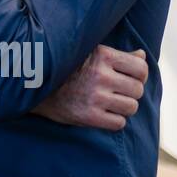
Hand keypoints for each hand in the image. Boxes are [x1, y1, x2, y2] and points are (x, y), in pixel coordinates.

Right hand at [32, 45, 147, 130]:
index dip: (140, 75)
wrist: (33, 83)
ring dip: (123, 107)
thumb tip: (142, 55)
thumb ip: (118, 55)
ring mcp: (94, 96)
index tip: (131, 78)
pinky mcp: (88, 116)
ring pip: (130, 107)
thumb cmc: (66, 67)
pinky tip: (103, 114)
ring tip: (110, 103)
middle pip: (137, 89)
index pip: (140, 68)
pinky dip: (114, 120)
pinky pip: (118, 123)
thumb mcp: (90, 53)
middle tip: (117, 92)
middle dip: (130, 92)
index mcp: (102, 55)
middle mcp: (100, 75)